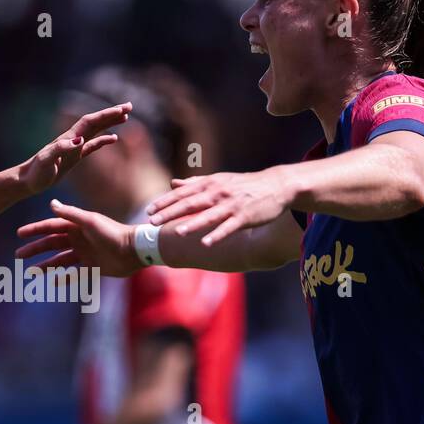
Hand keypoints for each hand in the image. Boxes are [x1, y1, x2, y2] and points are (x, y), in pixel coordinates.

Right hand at [16, 199, 140, 277]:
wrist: (134, 250)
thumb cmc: (113, 233)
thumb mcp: (90, 222)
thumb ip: (71, 214)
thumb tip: (51, 204)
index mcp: (77, 226)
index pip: (51, 227)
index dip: (35, 230)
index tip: (19, 234)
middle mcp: (79, 239)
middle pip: (52, 244)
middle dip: (35, 248)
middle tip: (18, 255)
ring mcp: (85, 253)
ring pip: (60, 260)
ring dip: (45, 265)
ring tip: (30, 272)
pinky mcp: (93, 267)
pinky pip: (74, 274)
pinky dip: (63, 278)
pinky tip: (52, 282)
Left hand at [17, 102, 132, 194]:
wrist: (27, 180)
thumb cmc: (36, 172)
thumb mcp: (47, 160)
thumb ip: (61, 148)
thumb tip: (80, 140)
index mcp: (69, 138)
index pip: (91, 122)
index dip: (106, 114)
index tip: (122, 109)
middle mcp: (73, 139)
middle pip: (95, 122)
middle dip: (112, 113)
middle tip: (130, 106)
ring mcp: (74, 147)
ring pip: (96, 131)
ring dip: (110, 123)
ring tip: (126, 117)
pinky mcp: (74, 157)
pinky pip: (92, 145)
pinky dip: (104, 140)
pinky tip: (114, 139)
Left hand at [146, 167, 292, 245]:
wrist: (276, 186)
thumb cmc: (244, 185)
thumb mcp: (219, 180)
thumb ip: (195, 183)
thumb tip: (173, 183)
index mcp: (210, 184)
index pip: (183, 193)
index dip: (165, 202)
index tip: (148, 210)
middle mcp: (218, 193)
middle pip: (190, 203)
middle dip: (170, 213)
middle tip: (152, 222)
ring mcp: (232, 205)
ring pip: (209, 215)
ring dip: (192, 224)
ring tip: (177, 233)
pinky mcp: (245, 216)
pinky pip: (228, 227)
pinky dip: (217, 235)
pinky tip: (206, 243)